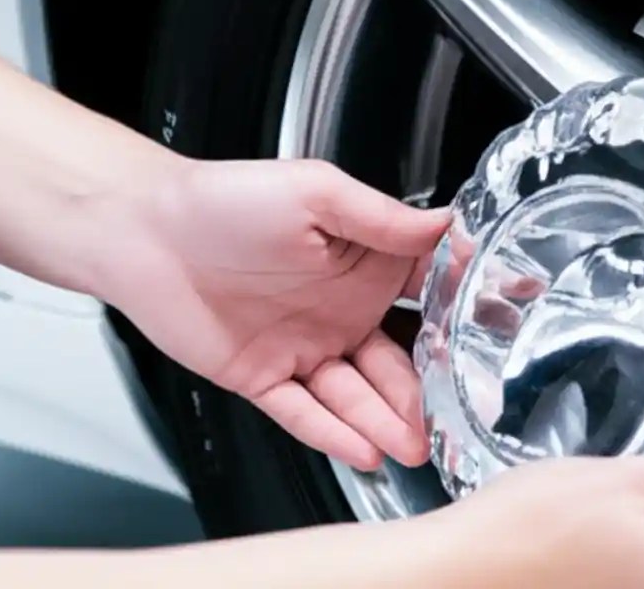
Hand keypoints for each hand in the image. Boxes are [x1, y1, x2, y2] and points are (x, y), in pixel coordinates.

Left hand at [107, 157, 448, 470]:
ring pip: (358, 396)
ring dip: (389, 422)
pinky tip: (366, 449)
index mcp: (364, 263)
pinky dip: (336, 435)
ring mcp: (307, 347)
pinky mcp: (266, 378)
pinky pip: (307, 414)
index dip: (464, 311)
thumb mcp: (315, 193)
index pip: (428, 292)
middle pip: (400, 361)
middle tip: (461, 411)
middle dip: (431, 391)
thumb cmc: (223, 200)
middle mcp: (342, 309)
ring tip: (417, 444)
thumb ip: (382, 217)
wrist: (142, 233)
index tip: (501, 326)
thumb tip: (446, 224)